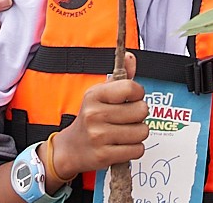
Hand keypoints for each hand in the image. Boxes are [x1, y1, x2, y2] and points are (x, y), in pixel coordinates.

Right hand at [55, 52, 150, 175]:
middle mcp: (95, 115)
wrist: (70, 148)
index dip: (138, 94)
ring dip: (138, 133)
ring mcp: (99, 136)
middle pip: (141, 110)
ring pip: (142, 131)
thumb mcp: (100, 94)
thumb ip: (120, 77)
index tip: (132, 98)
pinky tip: (122, 145)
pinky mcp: (104, 156)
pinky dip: (134, 148)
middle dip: (139, 115)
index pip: (131, 88)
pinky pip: (137, 149)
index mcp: (95, 95)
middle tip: (127, 118)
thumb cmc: (89, 118)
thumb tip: (130, 57)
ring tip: (124, 132)